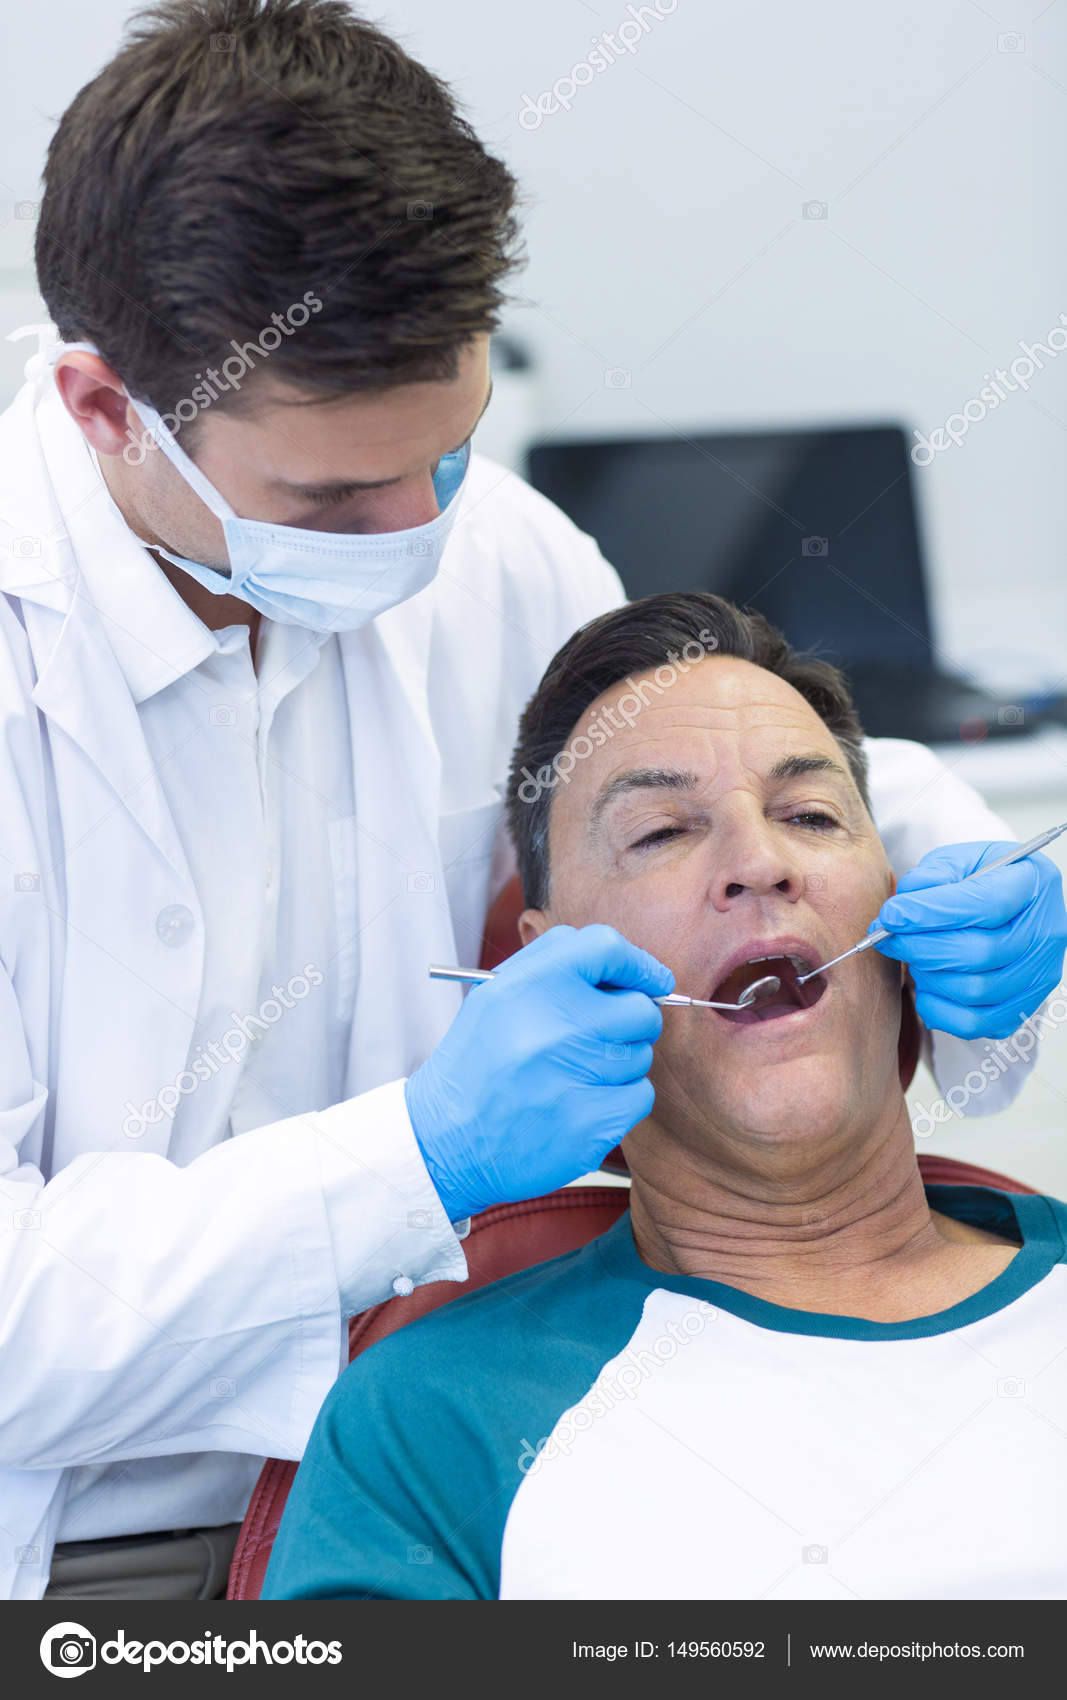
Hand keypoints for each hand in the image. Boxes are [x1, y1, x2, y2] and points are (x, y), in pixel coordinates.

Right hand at [405, 924, 673, 1221]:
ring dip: (620, 1065)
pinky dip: (621, 1101)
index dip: (639, 964)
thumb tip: (628, 965)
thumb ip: (554, 966)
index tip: (653, 981)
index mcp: (529, 985)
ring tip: (575, 1076)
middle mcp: (553, 1025)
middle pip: (639, 1008)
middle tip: (603, 1038)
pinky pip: (640, 1096)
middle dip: (632, 1022)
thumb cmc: (479, 1062)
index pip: (607, 948)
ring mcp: (573, 1076)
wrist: (444, 1139)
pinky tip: (583, 1104)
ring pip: (640, 1055)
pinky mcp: (588, 1123)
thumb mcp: (496, 996)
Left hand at [872, 840, 1066, 1039]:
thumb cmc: (977, 879)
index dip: (931, 913)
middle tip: (888, 937)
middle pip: (980, 954)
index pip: (986, 905)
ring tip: (913, 956)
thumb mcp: (955, 860)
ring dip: (928, 975)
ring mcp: (1037, 976)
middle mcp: (1044, 934)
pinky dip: (937, 1008)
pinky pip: (973, 1024)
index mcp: (1032, 884)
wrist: (1002, 905)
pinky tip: (926, 983)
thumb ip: (929, 878)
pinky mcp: (1019, 1008)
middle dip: (921, 947)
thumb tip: (898, 913)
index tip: (892, 915)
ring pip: (974, 991)